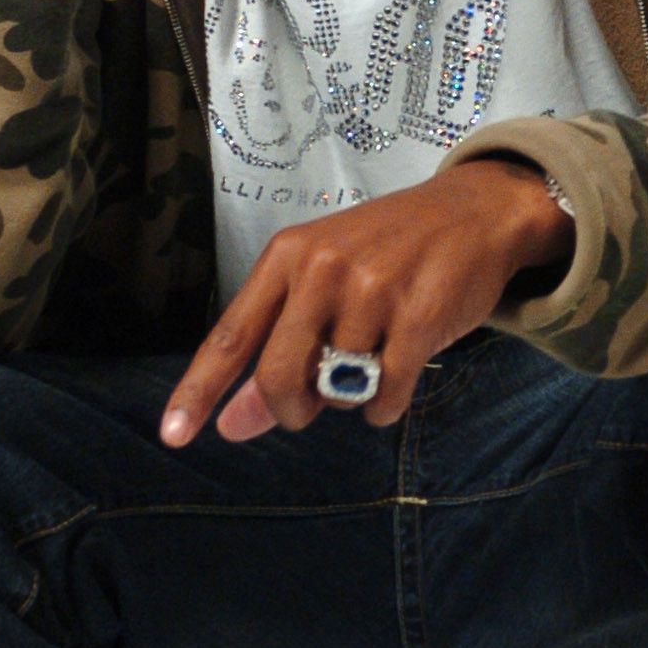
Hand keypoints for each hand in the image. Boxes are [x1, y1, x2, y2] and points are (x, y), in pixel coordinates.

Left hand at [161, 158, 573, 444]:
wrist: (474, 212)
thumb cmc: (389, 251)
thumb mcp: (322, 285)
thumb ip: (273, 352)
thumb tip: (230, 425)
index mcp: (288, 256)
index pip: (230, 335)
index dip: (198, 391)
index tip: (173, 435)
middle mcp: (323, 268)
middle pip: (280, 375)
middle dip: (290, 410)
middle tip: (307, 409)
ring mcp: (374, 290)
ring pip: (337, 389)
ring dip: (351, 399)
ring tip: (373, 365)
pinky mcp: (420, 315)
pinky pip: (385, 395)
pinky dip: (386, 406)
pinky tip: (396, 382)